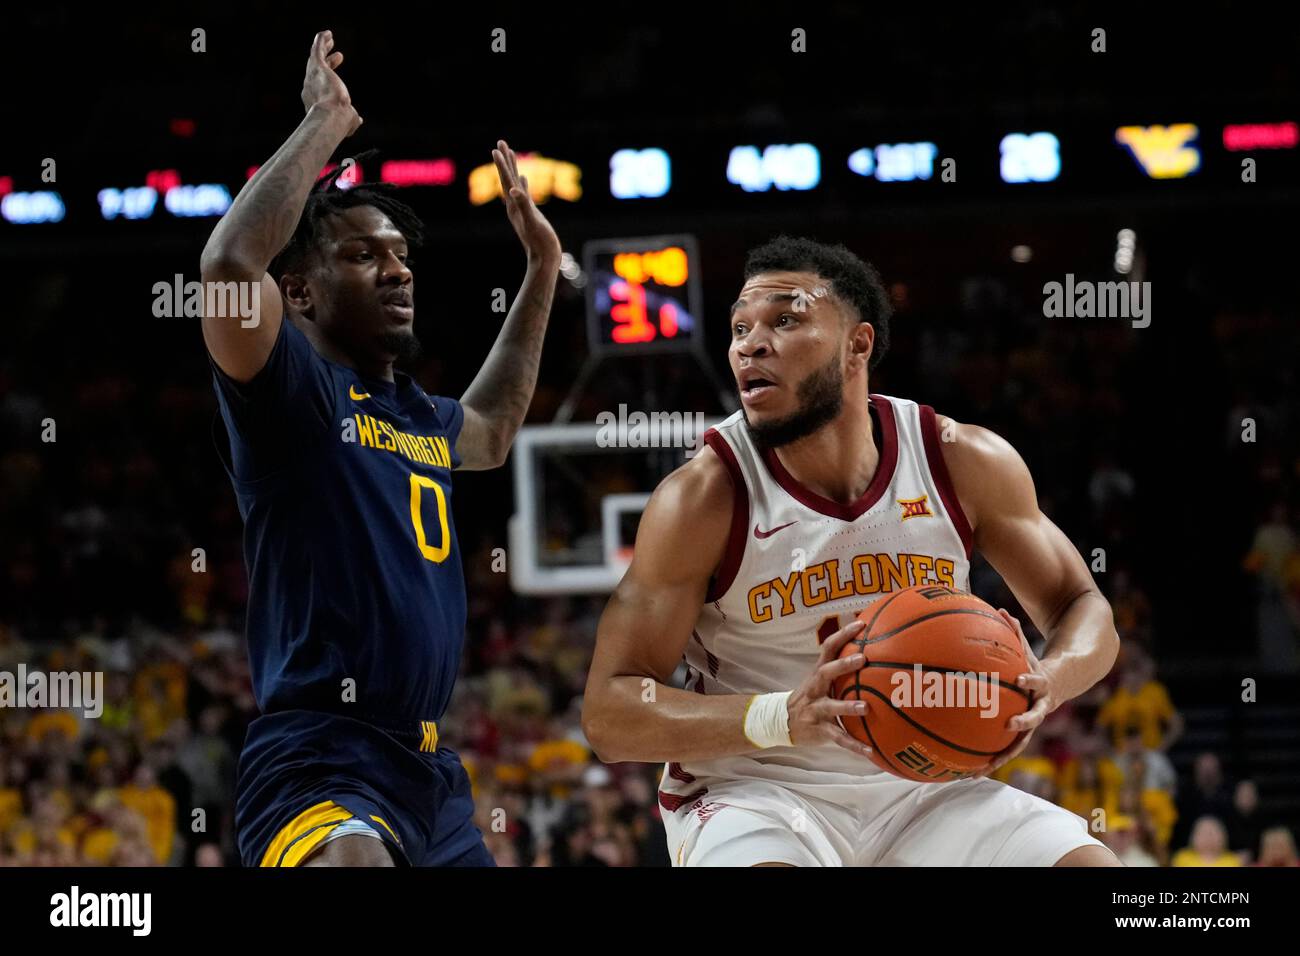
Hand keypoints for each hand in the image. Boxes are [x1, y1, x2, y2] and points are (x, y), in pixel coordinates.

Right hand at [302, 31, 362, 135]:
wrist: (330, 118)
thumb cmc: (339, 122)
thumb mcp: (348, 121)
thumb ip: (351, 119)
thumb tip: (359, 120)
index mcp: (315, 102)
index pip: (321, 87)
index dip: (329, 78)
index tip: (337, 76)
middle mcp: (310, 88)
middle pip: (317, 70)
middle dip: (326, 62)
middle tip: (339, 56)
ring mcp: (312, 77)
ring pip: (316, 58)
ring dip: (323, 48)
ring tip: (330, 38)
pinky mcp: (317, 67)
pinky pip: (317, 50)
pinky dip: (320, 41)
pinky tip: (327, 34)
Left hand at [492, 140, 561, 266]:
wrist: (544, 259)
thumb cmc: (540, 242)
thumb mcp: (532, 222)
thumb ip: (523, 205)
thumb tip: (514, 191)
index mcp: (514, 205)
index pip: (507, 180)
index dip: (502, 164)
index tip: (497, 148)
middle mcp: (515, 205)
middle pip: (508, 178)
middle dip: (505, 160)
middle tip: (501, 143)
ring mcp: (522, 209)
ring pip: (515, 183)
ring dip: (513, 168)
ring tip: (510, 154)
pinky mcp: (530, 213)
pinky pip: (524, 193)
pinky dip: (523, 183)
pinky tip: (524, 179)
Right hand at [786, 619, 873, 758]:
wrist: (781, 722)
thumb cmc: (810, 697)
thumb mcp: (819, 680)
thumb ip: (840, 668)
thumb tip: (871, 652)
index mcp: (817, 674)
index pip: (828, 648)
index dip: (843, 634)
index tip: (861, 624)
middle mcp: (815, 689)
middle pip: (826, 672)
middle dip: (843, 665)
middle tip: (863, 658)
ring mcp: (816, 710)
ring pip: (831, 706)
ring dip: (848, 706)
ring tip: (866, 707)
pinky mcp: (819, 730)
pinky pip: (838, 738)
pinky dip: (854, 745)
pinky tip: (870, 751)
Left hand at [975, 607, 1056, 777]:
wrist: (1065, 685)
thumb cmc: (1039, 665)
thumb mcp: (1030, 650)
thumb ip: (1015, 633)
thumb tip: (1000, 610)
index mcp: (1041, 686)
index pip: (1038, 682)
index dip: (1030, 680)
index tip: (1020, 678)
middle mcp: (1040, 708)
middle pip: (1033, 720)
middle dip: (1022, 723)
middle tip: (1007, 726)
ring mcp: (1033, 723)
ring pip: (1019, 744)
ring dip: (1001, 756)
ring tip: (979, 770)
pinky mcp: (1023, 734)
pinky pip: (1006, 749)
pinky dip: (991, 759)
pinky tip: (967, 771)